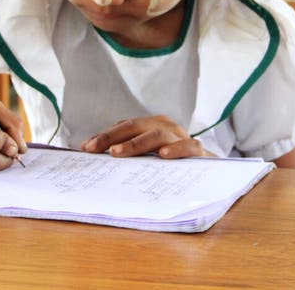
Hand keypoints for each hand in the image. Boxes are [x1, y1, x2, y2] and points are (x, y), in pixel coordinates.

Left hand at [81, 116, 212, 158]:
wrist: (207, 168)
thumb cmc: (172, 160)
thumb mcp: (149, 154)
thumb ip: (130, 154)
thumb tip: (98, 159)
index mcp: (150, 125)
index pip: (123, 127)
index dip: (104, 137)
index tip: (86, 148)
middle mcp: (163, 126)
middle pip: (134, 126)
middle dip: (112, 138)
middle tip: (96, 150)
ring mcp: (180, 135)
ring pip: (156, 135)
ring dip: (136, 144)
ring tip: (118, 153)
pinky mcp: (196, 149)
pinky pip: (187, 146)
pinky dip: (176, 149)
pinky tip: (164, 155)